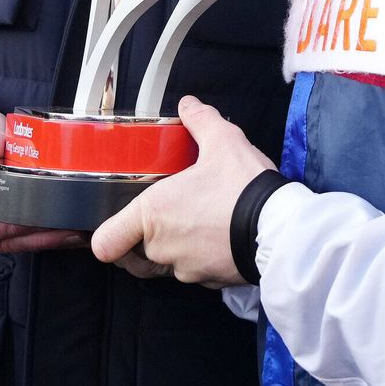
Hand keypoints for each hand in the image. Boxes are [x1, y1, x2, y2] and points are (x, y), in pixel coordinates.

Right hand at [0, 107, 87, 252]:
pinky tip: (71, 227)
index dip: (9, 228)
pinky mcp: (6, 218)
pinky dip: (47, 235)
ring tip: (77, 230)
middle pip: (5, 240)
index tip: (36, 216)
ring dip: (47, 240)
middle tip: (71, 227)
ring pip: (17, 242)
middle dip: (39, 238)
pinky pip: (24, 235)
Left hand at [91, 97, 273, 285]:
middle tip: (167, 215)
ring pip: (166, 264)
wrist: (279, 228)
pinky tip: (219, 237)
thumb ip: (200, 120)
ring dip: (176, 248)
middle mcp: (162, 247)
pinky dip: (202, 258)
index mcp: (152, 215)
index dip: (108, 237)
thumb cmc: (243, 188)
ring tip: (197, 223)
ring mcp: (186, 269)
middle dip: (147, 237)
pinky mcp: (210, 281)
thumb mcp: (223, 141)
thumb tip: (189, 104)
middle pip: (137, 253)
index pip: (105, 243)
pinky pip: (195, 272)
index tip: (121, 225)